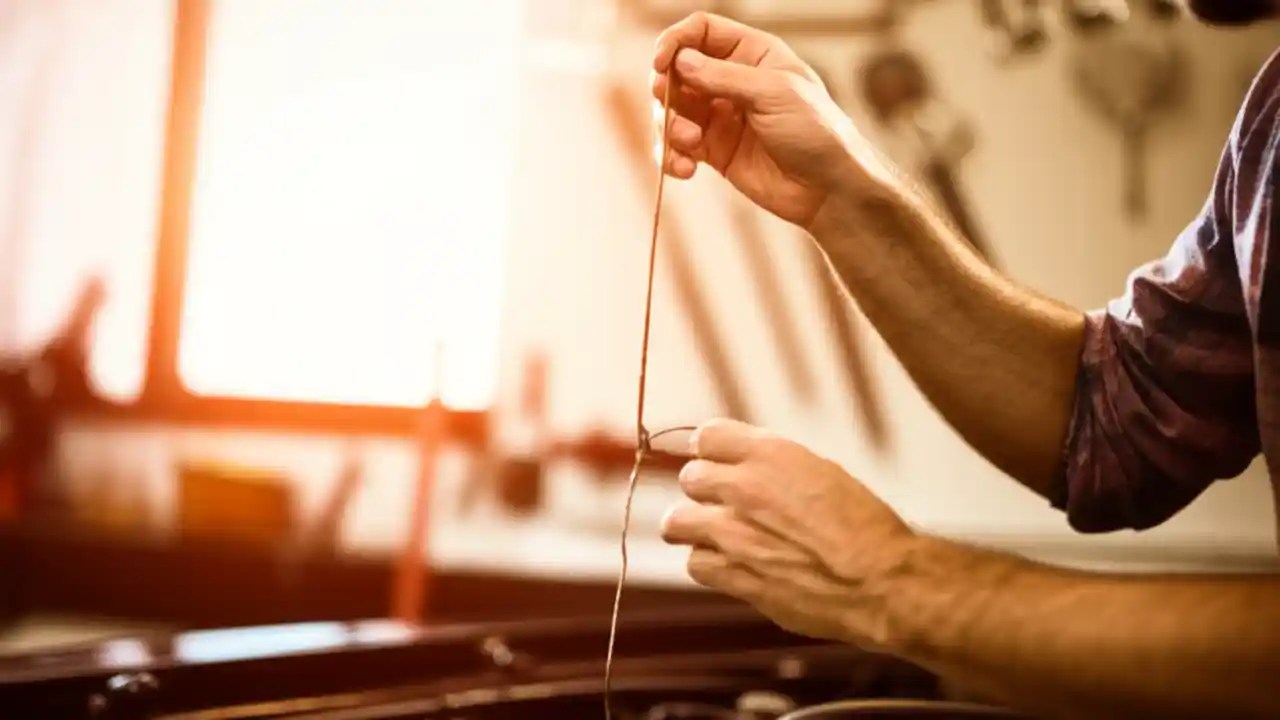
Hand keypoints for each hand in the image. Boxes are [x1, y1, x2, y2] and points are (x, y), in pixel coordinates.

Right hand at [651, 12, 890, 228]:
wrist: (829, 190)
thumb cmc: (816, 133)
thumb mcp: (774, 94)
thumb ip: (724, 76)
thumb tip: (680, 61)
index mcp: (753, 54)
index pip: (701, 31)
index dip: (676, 41)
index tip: (661, 63)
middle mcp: (732, 81)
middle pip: (677, 70)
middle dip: (666, 88)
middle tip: (670, 106)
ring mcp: (720, 117)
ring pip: (672, 110)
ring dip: (669, 127)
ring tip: (691, 145)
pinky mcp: (714, 151)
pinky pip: (677, 147)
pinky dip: (672, 156)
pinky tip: (685, 170)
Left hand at [661, 418, 917, 645]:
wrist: (878, 579)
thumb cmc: (864, 526)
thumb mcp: (821, 473)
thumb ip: (775, 467)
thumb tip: (747, 470)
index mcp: (769, 454)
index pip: (707, 436)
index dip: (711, 451)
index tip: (717, 462)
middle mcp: (743, 487)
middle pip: (690, 478)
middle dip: (705, 490)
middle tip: (724, 505)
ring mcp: (732, 533)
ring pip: (677, 522)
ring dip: (694, 527)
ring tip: (714, 536)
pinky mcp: (732, 574)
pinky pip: (695, 564)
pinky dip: (709, 565)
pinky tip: (731, 566)